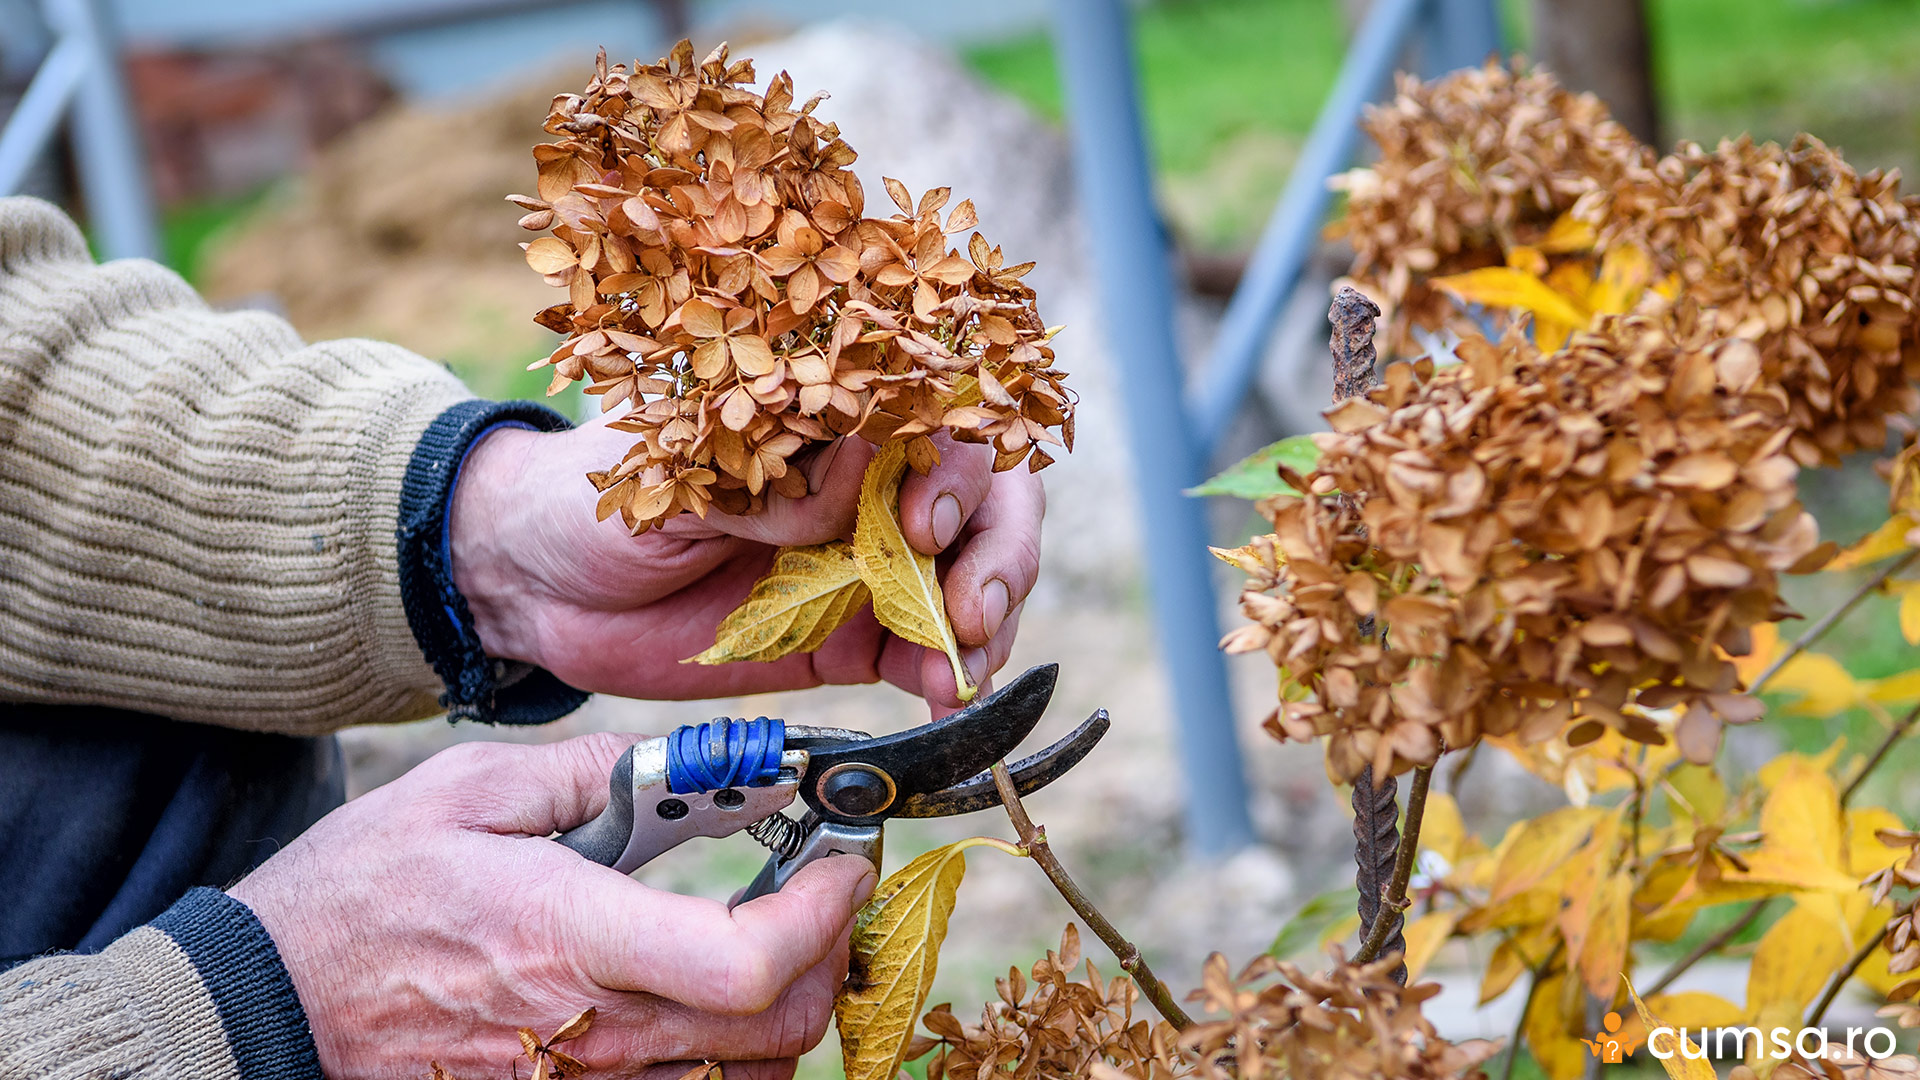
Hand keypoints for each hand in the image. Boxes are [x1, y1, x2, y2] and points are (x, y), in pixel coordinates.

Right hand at [229, 733, 875, 1079]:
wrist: (270, 1006)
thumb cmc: (360, 895)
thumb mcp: (464, 791)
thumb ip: (591, 771)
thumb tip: (687, 762)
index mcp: (571, 933)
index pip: (747, 961)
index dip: (820, 915)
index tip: (837, 863)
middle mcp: (591, 1028)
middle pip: (777, 1027)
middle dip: (828, 955)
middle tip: (822, 893)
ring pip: (747, 1074)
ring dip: (787, 1007)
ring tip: (774, 939)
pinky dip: (730, 1056)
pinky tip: (710, 999)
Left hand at [449, 418, 1042, 711]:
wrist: (534, 585)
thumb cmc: (598, 492)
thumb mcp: (676, 467)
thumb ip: (769, 478)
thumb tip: (861, 472)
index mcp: (830, 414)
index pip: (939, 417)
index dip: (957, 469)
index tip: (923, 523)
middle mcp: (864, 480)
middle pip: (983, 498)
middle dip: (997, 552)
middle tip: (970, 610)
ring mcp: (862, 560)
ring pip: (968, 577)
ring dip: (988, 619)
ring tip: (965, 665)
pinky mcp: (846, 637)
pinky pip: (922, 652)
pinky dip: (947, 674)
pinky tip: (946, 694)